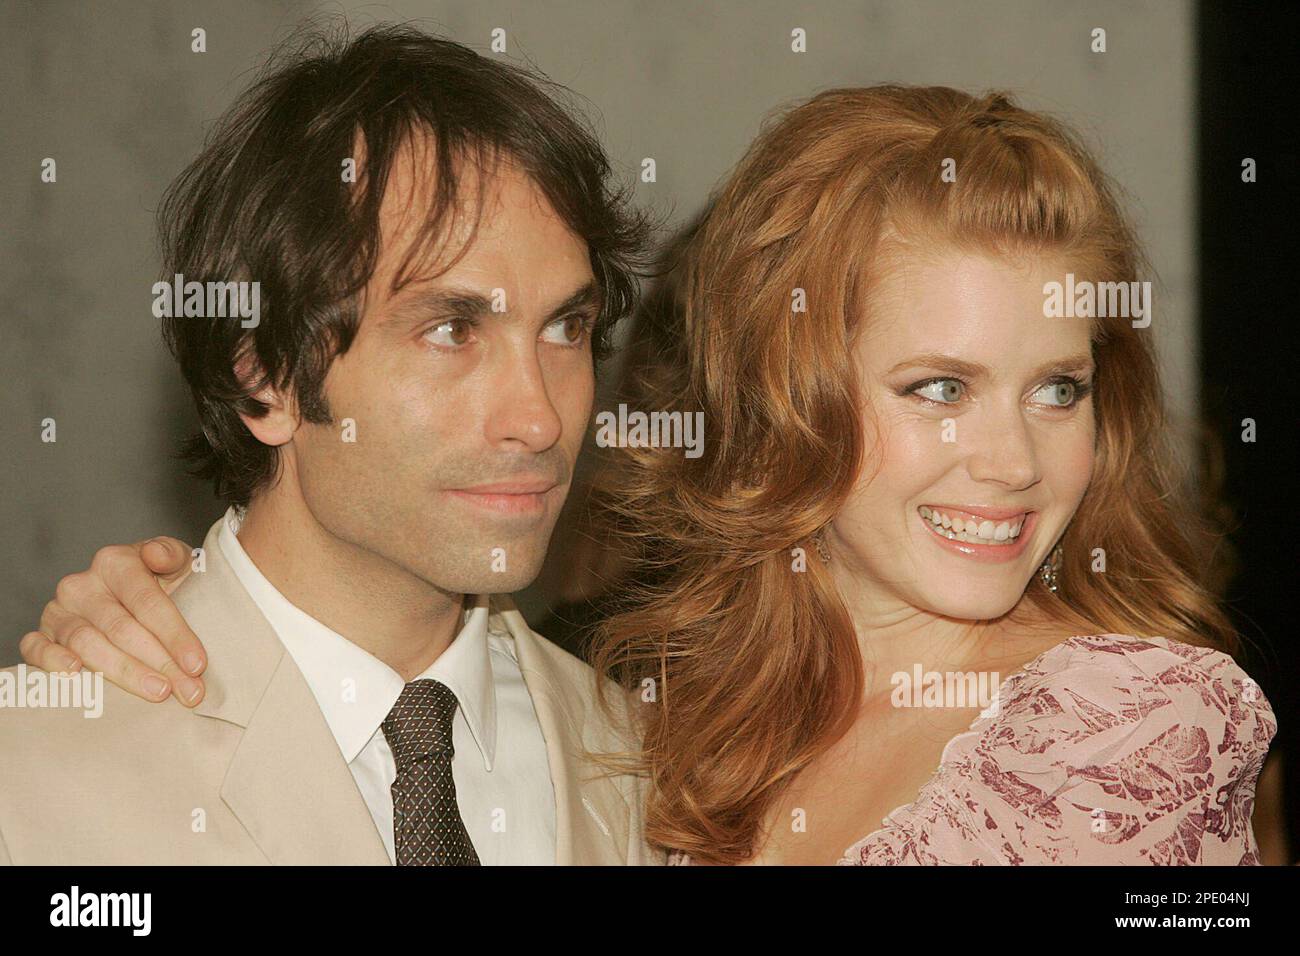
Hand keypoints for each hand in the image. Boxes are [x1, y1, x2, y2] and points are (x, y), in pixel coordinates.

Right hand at [19, 538, 206, 705]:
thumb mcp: (178, 561)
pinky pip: (35, 648)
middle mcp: (82, 585)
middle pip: (121, 628)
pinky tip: (74, 673)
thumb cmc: (162, 579)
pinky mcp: (42, 634)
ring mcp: (58, 610)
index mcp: (116, 562)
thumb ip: (172, 554)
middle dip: (159, 662)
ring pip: (87, 644)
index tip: (197, 664)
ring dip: (124, 672)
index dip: (175, 634)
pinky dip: (50, 661)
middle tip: (188, 690)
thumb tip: (156, 554)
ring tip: (158, 692)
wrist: (136, 591)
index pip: (147, 601)